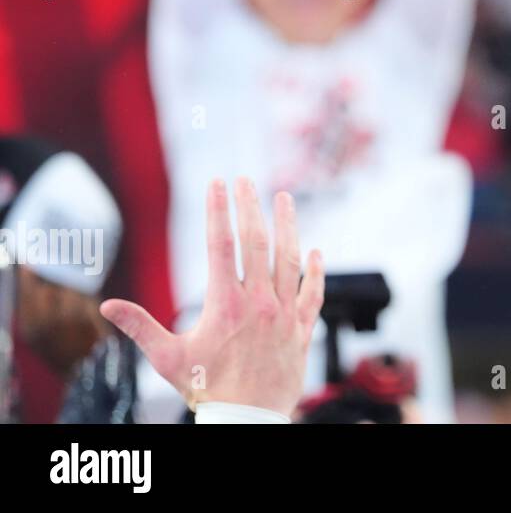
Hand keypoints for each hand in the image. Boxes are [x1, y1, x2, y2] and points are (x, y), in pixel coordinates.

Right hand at [100, 179, 323, 416]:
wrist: (246, 420)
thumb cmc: (205, 390)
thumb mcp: (167, 358)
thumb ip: (140, 327)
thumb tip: (106, 307)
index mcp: (225, 304)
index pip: (221, 244)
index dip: (218, 210)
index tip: (216, 183)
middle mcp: (259, 302)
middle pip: (257, 242)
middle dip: (250, 206)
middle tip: (246, 179)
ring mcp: (285, 313)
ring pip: (289, 259)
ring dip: (287, 225)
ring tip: (284, 199)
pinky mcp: (303, 328)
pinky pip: (314, 292)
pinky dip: (316, 271)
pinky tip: (315, 250)